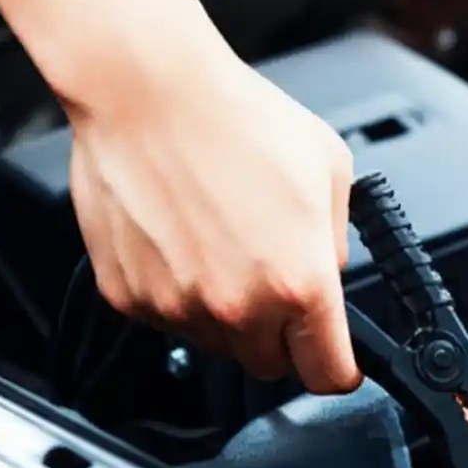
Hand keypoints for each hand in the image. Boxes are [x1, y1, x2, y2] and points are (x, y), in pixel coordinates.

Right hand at [66, 56, 360, 391]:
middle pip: (270, 364)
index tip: (336, 361)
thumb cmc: (236, 119)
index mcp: (299, 285)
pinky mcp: (130, 297)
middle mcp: (239, 309)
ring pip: (218, 344)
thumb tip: (330, 276)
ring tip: (221, 242)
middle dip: (280, 335)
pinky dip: (178, 293)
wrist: (148, 93)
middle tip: (272, 278)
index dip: (337, 368)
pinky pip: (168, 317)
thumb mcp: (331, 172)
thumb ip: (336, 243)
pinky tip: (182, 239)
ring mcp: (179, 308)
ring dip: (228, 314)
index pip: (328, 374)